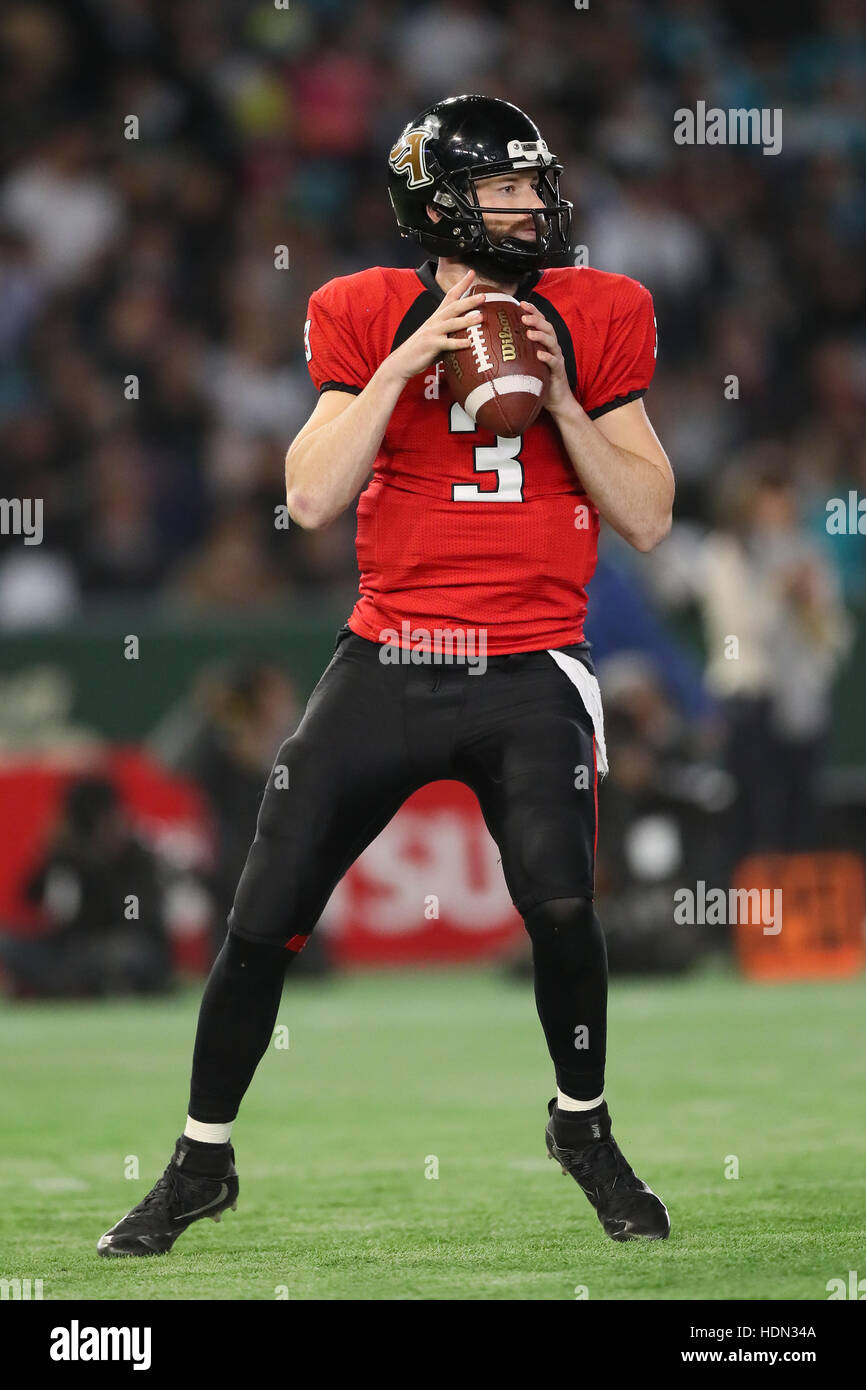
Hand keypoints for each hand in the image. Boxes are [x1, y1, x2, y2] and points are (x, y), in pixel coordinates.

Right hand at [386, 269, 486, 384]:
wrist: (401, 363)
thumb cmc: (421, 351)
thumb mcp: (437, 338)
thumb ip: (452, 334)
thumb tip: (470, 335)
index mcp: (437, 317)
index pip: (450, 296)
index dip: (461, 284)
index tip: (472, 273)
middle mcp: (434, 322)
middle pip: (453, 307)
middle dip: (469, 300)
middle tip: (483, 295)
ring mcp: (432, 333)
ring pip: (451, 323)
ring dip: (466, 319)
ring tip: (480, 317)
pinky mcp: (430, 346)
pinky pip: (446, 344)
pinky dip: (458, 343)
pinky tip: (469, 343)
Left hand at [519, 301, 573, 419]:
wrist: (556, 400)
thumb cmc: (539, 380)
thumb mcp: (526, 363)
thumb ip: (517, 352)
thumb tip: (494, 346)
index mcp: (545, 342)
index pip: (541, 322)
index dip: (533, 311)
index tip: (521, 302)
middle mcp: (553, 347)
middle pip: (547, 327)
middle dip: (536, 319)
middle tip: (523, 316)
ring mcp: (557, 358)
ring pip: (552, 342)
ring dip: (541, 335)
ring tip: (529, 333)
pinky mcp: (559, 371)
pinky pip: (554, 362)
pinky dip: (547, 357)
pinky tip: (539, 355)